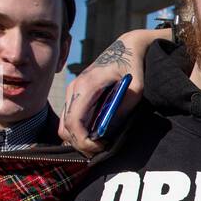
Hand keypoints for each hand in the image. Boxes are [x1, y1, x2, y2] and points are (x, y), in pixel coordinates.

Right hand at [59, 30, 162, 155]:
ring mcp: (72, 92)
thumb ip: (124, 108)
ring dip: (77, 139)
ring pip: (64, 125)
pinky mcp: (75, 95)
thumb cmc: (132, 67)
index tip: (100, 148)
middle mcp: (74, 89)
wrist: (125, 49)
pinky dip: (77, 131)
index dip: (83, 141)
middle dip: (80, 144)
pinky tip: (95, 135)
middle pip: (66, 127)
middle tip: (101, 151)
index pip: (74, 121)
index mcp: (86, 86)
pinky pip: (69, 119)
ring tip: (98, 145)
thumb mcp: (136, 88)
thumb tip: (110, 131)